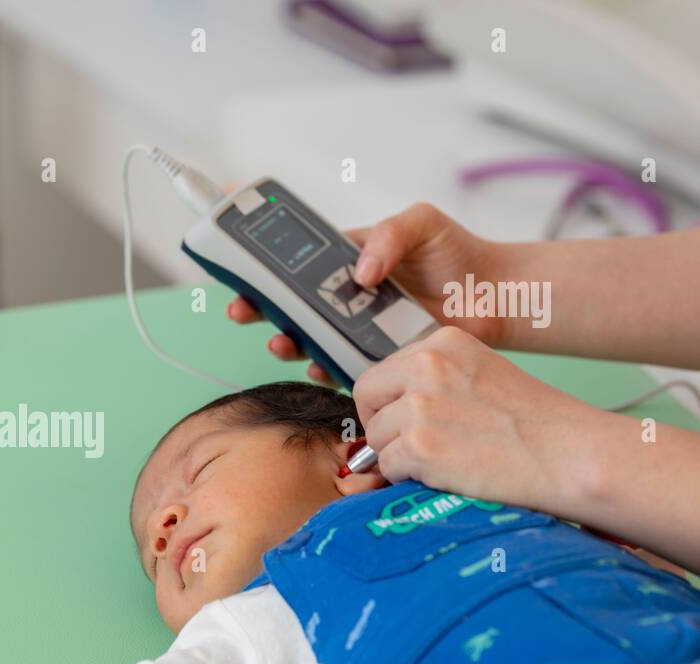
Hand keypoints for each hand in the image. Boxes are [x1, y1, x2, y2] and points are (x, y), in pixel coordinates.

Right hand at [227, 203, 505, 382]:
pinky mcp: (376, 358)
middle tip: (242, 311)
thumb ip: (388, 234)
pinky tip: (320, 366)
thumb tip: (360, 271)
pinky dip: (327, 369)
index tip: (242, 275)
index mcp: (347, 260)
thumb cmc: (458, 253)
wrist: (495, 296)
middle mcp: (346, 297)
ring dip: (287, 342)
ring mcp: (358, 329)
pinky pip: (342, 366)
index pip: (296, 265)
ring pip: (309, 339)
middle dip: (259, 309)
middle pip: (290, 305)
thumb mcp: (422, 222)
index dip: (265, 271)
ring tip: (279, 341)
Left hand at [352, 326, 591, 506]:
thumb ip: (436, 380)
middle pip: (366, 396)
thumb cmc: (538, 423)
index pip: (384, 370)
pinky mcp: (420, 446)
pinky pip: (387, 467)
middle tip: (408, 445)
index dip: (390, 402)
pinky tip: (443, 476)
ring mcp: (421, 406)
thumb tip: (388, 406)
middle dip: (380, 424)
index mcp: (443, 342)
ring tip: (442, 462)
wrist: (573, 455)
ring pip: (375, 436)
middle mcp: (427, 365)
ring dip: (397, 455)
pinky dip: (406, 479)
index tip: (408, 420)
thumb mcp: (482, 375)